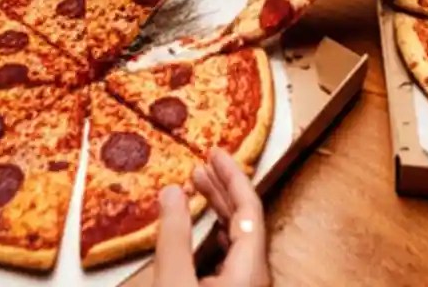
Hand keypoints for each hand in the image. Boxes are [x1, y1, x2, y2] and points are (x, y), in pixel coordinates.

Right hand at [154, 150, 270, 286]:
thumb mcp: (174, 282)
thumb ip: (174, 238)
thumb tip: (172, 191)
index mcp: (251, 268)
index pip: (249, 209)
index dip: (232, 176)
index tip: (214, 153)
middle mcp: (255, 277)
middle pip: (246, 222)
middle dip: (223, 189)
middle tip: (201, 165)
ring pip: (238, 239)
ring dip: (218, 210)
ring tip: (197, 188)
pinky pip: (231, 256)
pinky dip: (215, 234)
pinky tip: (205, 230)